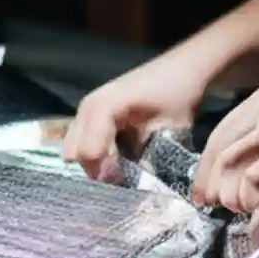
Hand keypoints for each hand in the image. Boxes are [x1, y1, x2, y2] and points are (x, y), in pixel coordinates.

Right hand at [63, 56, 208, 181]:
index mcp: (104, 106)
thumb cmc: (177, 94)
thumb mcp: (167, 129)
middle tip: (122, 179)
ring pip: (76, 148)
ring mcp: (87, 108)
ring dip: (96, 162)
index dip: (105, 172)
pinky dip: (98, 153)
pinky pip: (84, 140)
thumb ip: (148, 160)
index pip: (89, 152)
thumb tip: (136, 189)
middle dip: (96, 169)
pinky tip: (119, 157)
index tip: (125, 181)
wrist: (182, 68)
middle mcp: (89, 106)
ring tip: (121, 169)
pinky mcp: (92, 112)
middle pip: (76, 153)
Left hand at [191, 82, 258, 216]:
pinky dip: (253, 198)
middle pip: (220, 151)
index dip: (207, 166)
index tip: (205, 189)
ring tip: (240, 209)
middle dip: (212, 184)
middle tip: (215, 207)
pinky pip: (258, 179)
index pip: (221, 133)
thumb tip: (256, 168)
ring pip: (231, 166)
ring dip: (231, 194)